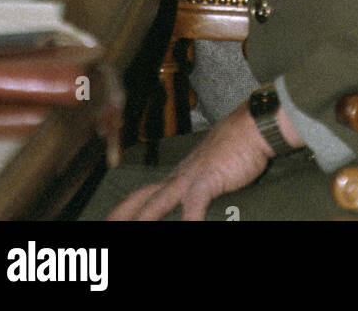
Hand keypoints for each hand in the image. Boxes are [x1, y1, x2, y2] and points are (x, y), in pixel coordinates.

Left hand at [106, 105, 271, 221]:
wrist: (254, 125)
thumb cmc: (239, 146)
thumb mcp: (216, 169)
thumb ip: (204, 186)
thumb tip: (201, 199)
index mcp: (179, 175)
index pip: (144, 194)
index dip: (125, 210)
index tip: (112, 221)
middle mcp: (179, 176)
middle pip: (140, 198)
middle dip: (120, 216)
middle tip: (103, 228)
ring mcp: (189, 178)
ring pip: (155, 204)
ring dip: (142, 220)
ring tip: (126, 232)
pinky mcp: (205, 180)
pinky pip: (191, 209)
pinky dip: (187, 224)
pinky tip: (188, 231)